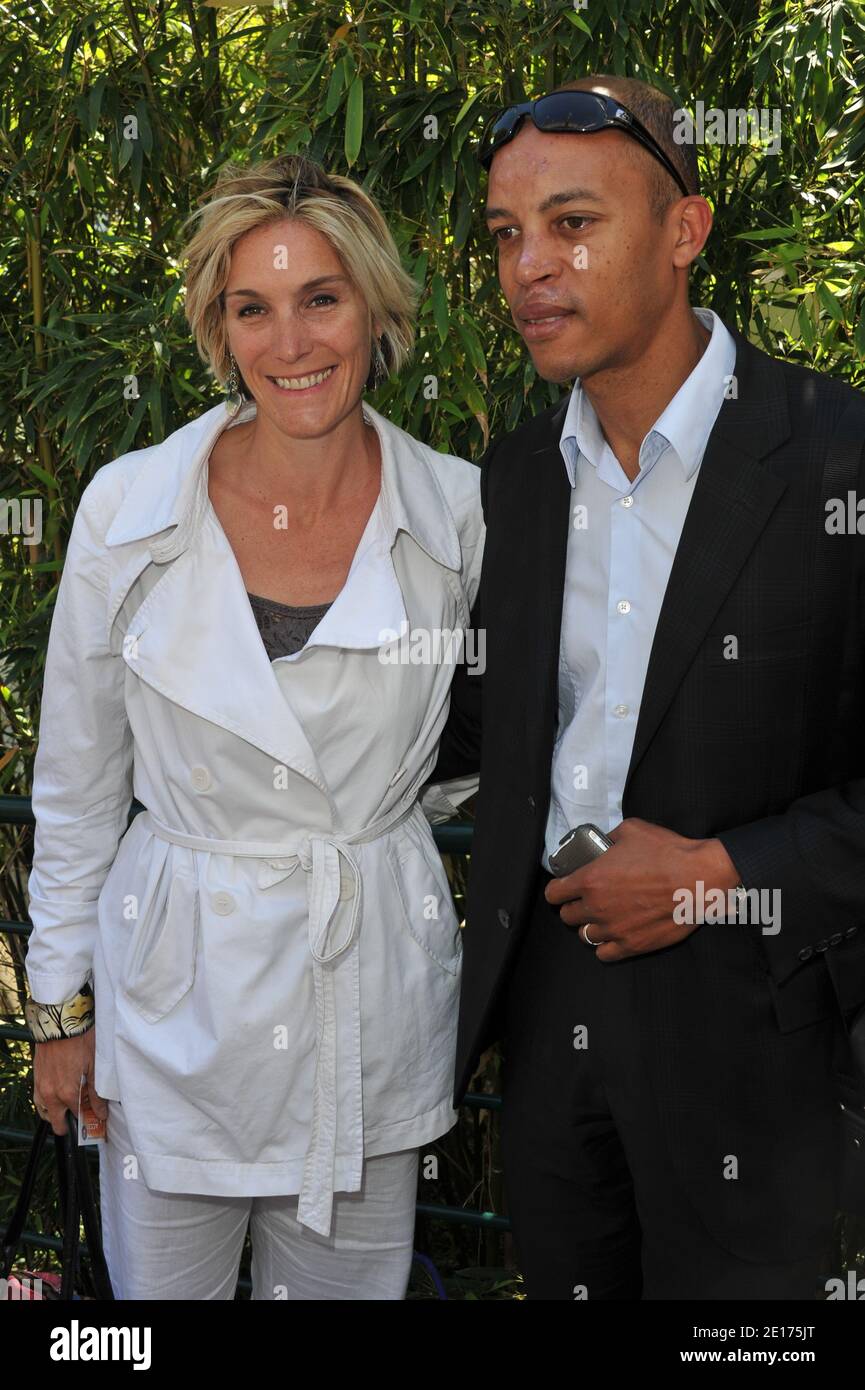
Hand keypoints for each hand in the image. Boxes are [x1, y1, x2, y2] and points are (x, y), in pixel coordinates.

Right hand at [33, 1026, 107, 1135]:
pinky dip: (47, 1102)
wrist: (59, 1023)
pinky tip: (58, 1094)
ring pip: (45, 1112)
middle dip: (68, 1124)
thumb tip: (101, 1113)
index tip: (96, 1118)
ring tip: (69, 1105)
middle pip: (57, 1122)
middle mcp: (50, 1094)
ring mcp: (40, 1087)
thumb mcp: (94, 1067)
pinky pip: (39, 1099)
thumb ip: (96, 1093)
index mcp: (67, 1093)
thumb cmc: (80, 1041)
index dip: (89, 1119)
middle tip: (81, 1117)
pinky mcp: (36, 1078)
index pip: (78, 1117)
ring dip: (56, 1113)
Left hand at [544, 817, 739, 962]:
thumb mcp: (631, 830)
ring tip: (602, 918)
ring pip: (584, 936)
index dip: (557, 889)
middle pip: (567, 916)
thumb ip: (609, 838)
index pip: (554, 894)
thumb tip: (602, 843)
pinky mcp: (632, 945)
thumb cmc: (667, 852)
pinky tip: (614, 935)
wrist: (698, 878)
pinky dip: (606, 946)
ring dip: (590, 926)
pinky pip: (604, 954)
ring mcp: (614, 929)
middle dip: (574, 907)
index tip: (564, 887)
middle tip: (586, 900)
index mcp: (590, 879)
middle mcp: (596, 907)